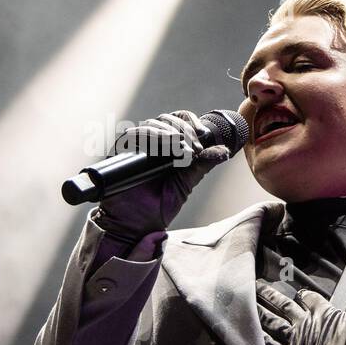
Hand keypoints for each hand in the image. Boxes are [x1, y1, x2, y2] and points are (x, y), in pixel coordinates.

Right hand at [94, 110, 231, 241]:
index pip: (179, 120)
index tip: (203, 135)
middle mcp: (151, 143)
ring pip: (152, 124)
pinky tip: (166, 146)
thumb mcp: (186, 183)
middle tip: (194, 150)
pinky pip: (134, 134)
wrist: (135, 225)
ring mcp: (135, 146)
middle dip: (184, 130)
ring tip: (183, 151)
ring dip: (171, 133)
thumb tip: (225, 151)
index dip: (191, 123)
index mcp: (168, 146)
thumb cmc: (159, 207)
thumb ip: (203, 165)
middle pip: (167, 119)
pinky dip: (152, 136)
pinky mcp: (120, 152)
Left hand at [255, 279, 345, 344]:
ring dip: (258, 311)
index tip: (297, 293)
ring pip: (272, 322)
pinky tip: (247, 332)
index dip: (303, 295)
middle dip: (269, 295)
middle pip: (284, 306)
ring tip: (245, 302)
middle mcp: (308, 323)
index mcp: (326, 312)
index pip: (309, 298)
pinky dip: (260, 339)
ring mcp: (299, 342)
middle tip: (255, 285)